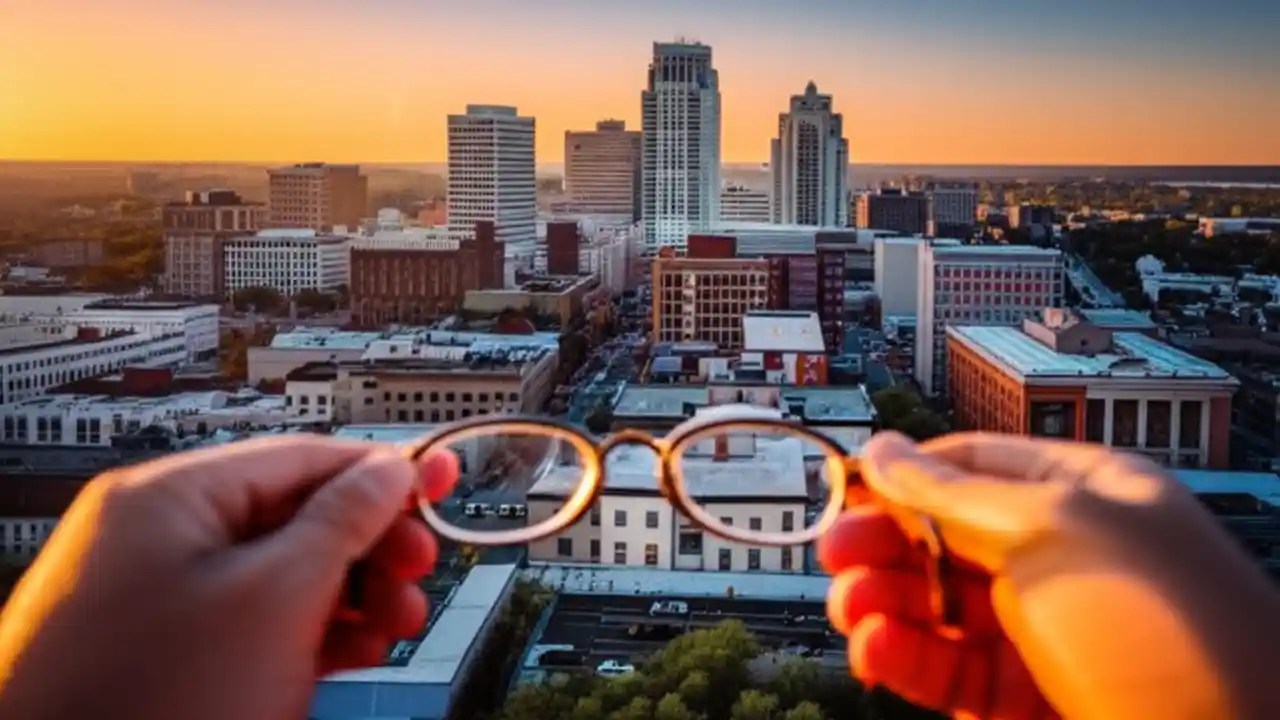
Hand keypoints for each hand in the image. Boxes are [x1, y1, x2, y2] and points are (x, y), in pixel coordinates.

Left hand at [0, 436, 457, 719]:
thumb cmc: (146, 707)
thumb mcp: (275, 600)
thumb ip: (341, 522)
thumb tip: (386, 473)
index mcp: (166, 498)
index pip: (301, 457)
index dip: (383, 472)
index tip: (440, 480)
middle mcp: (153, 537)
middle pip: (294, 516)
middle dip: (369, 547)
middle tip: (416, 571)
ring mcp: (154, 598)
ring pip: (279, 573)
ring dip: (348, 594)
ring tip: (390, 625)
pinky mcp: (163, 651)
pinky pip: (253, 620)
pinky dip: (308, 631)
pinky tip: (350, 649)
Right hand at [821, 432, 1279, 719]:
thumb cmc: (1177, 636)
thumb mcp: (1054, 534)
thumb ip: (956, 495)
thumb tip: (886, 449)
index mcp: (1086, 496)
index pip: (975, 465)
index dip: (906, 474)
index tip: (847, 487)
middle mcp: (1064, 563)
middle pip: (946, 538)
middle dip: (885, 543)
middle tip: (836, 552)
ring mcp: (1046, 638)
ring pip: (939, 610)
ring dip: (884, 605)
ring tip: (851, 610)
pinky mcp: (1027, 705)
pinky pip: (949, 673)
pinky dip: (904, 661)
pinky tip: (876, 654)